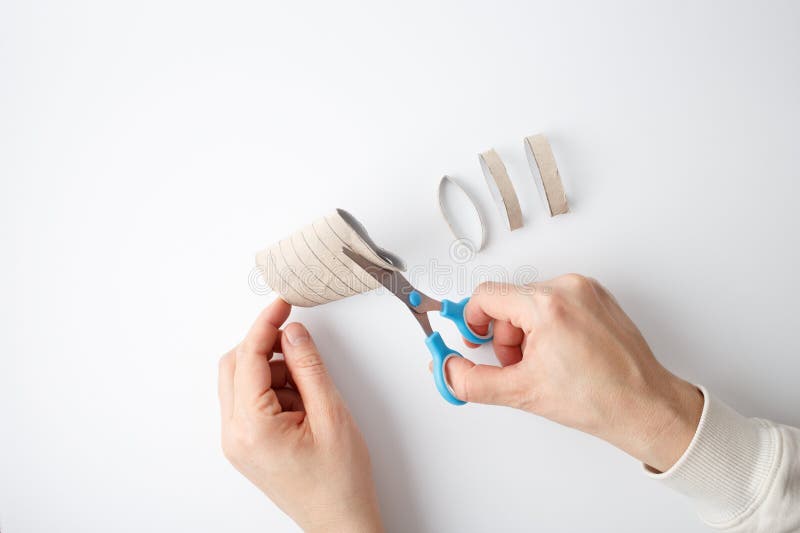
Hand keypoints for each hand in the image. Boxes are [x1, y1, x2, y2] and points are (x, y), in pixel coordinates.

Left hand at [218, 299, 381, 531]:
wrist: (340, 522)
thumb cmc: (340, 481)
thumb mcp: (331, 414)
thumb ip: (309, 367)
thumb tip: (293, 332)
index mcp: (252, 428)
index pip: (249, 358)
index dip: (265, 325)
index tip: (281, 304)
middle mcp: (235, 435)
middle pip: (235, 366)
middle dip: (266, 346)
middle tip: (298, 340)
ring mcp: (237, 442)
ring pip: (242, 382)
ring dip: (273, 370)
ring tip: (311, 390)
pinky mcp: (247, 445)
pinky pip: (250, 401)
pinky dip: (274, 389)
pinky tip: (304, 402)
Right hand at [443, 275, 702, 471]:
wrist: (644, 406)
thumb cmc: (597, 399)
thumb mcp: (521, 393)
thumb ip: (471, 381)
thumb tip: (448, 370)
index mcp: (547, 306)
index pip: (486, 295)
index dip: (472, 320)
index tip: (473, 339)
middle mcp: (568, 288)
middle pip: (509, 300)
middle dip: (505, 335)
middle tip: (518, 364)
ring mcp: (586, 290)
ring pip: (531, 301)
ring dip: (526, 331)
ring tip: (543, 362)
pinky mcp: (598, 297)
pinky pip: (556, 301)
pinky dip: (549, 325)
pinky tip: (561, 353)